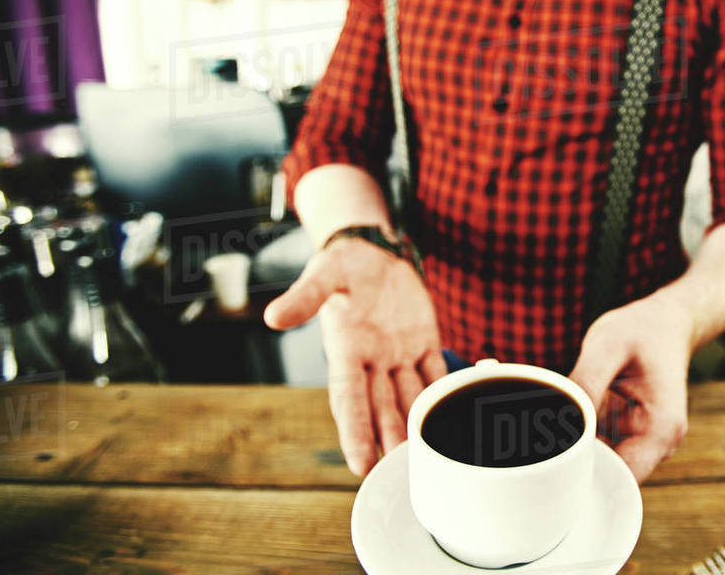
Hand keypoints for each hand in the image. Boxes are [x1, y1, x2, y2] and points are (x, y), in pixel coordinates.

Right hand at [264, 237, 445, 475]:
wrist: (371, 250)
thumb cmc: (342, 263)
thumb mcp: (323, 274)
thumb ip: (304, 298)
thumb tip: (273, 317)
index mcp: (345, 349)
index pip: (348, 398)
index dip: (354, 430)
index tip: (359, 463)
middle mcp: (372, 359)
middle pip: (380, 407)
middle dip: (387, 440)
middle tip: (397, 474)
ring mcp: (398, 353)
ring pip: (408, 396)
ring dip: (415, 425)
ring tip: (423, 458)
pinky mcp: (422, 342)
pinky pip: (434, 371)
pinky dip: (442, 390)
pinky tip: (451, 413)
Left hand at [569, 292, 693, 482]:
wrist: (667, 321)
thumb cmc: (642, 329)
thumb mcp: (608, 345)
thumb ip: (585, 382)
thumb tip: (561, 421)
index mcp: (661, 429)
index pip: (621, 477)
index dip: (585, 473)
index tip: (555, 457)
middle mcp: (660, 443)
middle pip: (612, 475)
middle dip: (577, 464)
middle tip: (544, 440)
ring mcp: (648, 440)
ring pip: (605, 463)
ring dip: (579, 451)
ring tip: (554, 424)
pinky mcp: (634, 433)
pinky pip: (604, 447)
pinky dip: (584, 438)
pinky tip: (569, 418)